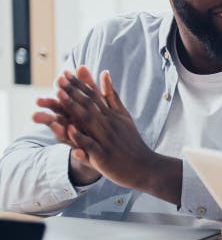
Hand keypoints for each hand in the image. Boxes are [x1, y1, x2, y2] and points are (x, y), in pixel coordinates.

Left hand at [46, 67, 160, 191]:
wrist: (145, 166)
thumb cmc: (132, 143)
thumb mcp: (124, 116)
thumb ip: (112, 96)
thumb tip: (104, 73)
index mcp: (112, 116)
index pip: (94, 96)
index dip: (79, 84)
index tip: (66, 72)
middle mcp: (109, 125)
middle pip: (88, 105)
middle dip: (72, 91)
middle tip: (58, 78)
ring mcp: (106, 139)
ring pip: (87, 121)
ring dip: (73, 107)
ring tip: (60, 95)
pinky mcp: (103, 155)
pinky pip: (90, 145)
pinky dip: (80, 136)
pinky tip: (69, 128)